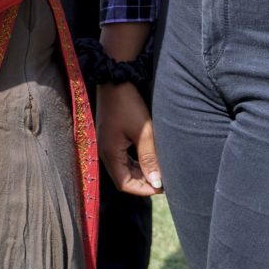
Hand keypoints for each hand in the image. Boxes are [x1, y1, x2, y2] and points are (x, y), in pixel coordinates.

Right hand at [97, 82, 162, 197]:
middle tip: (164, 180)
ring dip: (140, 172)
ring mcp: (106, 144)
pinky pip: (122, 157)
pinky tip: (148, 159)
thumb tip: (156, 182)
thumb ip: (149, 158)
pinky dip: (135, 162)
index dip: (143, 189)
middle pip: (123, 178)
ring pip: (123, 168)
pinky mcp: (110, 137)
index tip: (162, 187)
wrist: (116, 79)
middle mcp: (104, 151)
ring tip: (159, 170)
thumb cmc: (129, 104)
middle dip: (143, 182)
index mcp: (109, 153)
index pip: (124, 184)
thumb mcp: (144, 132)